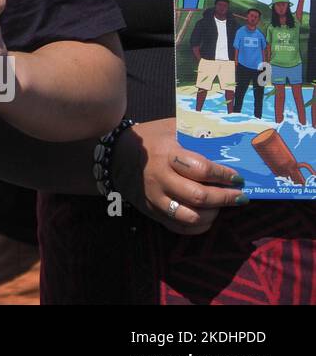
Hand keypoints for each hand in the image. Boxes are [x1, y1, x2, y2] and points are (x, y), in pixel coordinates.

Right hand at [111, 117, 244, 234]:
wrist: (116, 155)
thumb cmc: (150, 138)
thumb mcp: (171, 128)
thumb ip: (196, 133)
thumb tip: (227, 142)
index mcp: (166, 154)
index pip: (201, 169)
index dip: (223, 175)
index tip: (237, 178)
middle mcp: (160, 178)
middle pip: (198, 196)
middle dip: (226, 198)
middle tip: (239, 195)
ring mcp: (155, 198)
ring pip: (190, 217)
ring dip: (213, 214)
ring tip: (221, 206)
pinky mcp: (152, 211)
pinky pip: (179, 227)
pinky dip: (198, 226)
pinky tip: (206, 217)